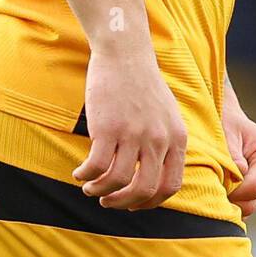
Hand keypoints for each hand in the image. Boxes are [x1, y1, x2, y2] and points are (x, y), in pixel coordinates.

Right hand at [72, 46, 186, 210]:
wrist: (124, 54)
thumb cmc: (143, 84)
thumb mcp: (168, 114)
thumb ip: (166, 142)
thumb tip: (156, 175)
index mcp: (176, 138)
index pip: (170, 186)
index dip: (150, 202)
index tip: (133, 203)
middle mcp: (158, 139)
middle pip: (144, 190)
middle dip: (123, 203)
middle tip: (108, 202)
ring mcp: (133, 134)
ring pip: (117, 181)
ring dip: (100, 191)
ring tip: (90, 188)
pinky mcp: (107, 127)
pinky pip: (96, 166)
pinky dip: (86, 176)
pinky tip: (79, 173)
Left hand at [222, 84, 255, 218]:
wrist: (226, 121)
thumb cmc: (226, 122)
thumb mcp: (226, 132)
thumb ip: (232, 153)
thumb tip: (240, 172)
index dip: (234, 190)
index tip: (215, 181)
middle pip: (253, 202)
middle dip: (230, 198)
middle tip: (210, 184)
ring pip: (247, 208)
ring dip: (228, 200)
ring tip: (214, 182)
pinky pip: (242, 207)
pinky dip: (229, 202)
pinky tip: (218, 186)